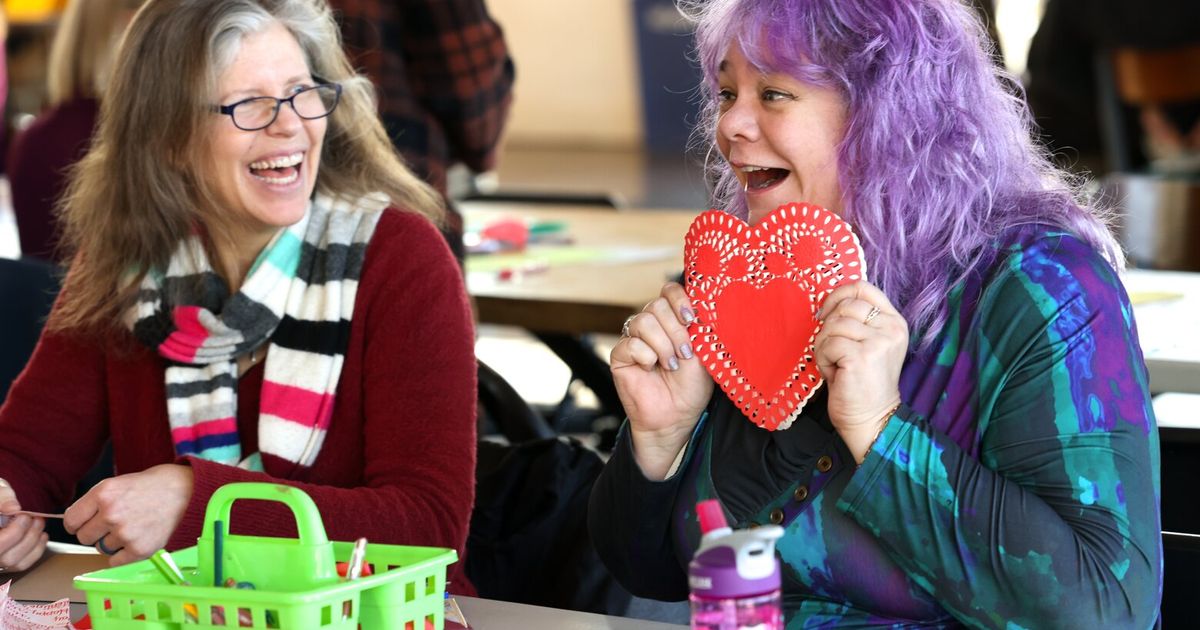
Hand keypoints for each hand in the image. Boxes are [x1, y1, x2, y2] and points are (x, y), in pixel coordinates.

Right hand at [0, 478, 48, 572]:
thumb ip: (1, 496)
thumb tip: (13, 508)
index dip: (14, 531)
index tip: (23, 515)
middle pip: (6, 557)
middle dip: (27, 536)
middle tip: (34, 518)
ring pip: (13, 562)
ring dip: (33, 541)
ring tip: (38, 522)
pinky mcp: (3, 563)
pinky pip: (20, 565)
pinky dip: (36, 550)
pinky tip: (41, 535)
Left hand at [64, 464, 192, 565]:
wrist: (185, 490)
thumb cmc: (151, 485)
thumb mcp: (117, 483)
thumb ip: (95, 502)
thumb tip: (76, 523)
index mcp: (103, 493)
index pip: (71, 520)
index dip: (76, 524)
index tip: (83, 525)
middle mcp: (111, 513)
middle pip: (84, 537)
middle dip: (95, 533)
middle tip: (114, 524)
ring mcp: (125, 533)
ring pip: (102, 548)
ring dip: (113, 542)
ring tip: (132, 527)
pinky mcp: (139, 549)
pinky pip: (115, 561)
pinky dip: (123, 554)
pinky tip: (136, 539)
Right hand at [610, 282, 712, 478]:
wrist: (676, 416)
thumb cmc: (692, 387)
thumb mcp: (704, 352)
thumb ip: (699, 325)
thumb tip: (701, 302)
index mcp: (672, 320)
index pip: (669, 290)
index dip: (680, 299)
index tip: (692, 319)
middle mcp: (652, 325)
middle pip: (657, 305)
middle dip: (675, 330)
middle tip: (684, 353)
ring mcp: (634, 339)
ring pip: (643, 321)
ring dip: (662, 344)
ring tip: (671, 365)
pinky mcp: (620, 356)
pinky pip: (631, 343)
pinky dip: (646, 356)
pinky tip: (651, 370)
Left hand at [813, 282, 907, 463]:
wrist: (872, 419)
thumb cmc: (862, 383)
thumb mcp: (866, 344)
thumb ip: (855, 321)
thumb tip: (825, 303)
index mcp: (894, 321)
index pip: (862, 287)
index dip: (837, 295)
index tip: (824, 313)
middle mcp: (891, 328)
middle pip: (845, 306)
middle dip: (828, 327)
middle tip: (832, 351)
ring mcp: (879, 341)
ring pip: (833, 325)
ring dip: (824, 346)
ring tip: (835, 365)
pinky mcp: (862, 356)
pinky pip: (827, 344)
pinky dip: (823, 359)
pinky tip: (835, 373)